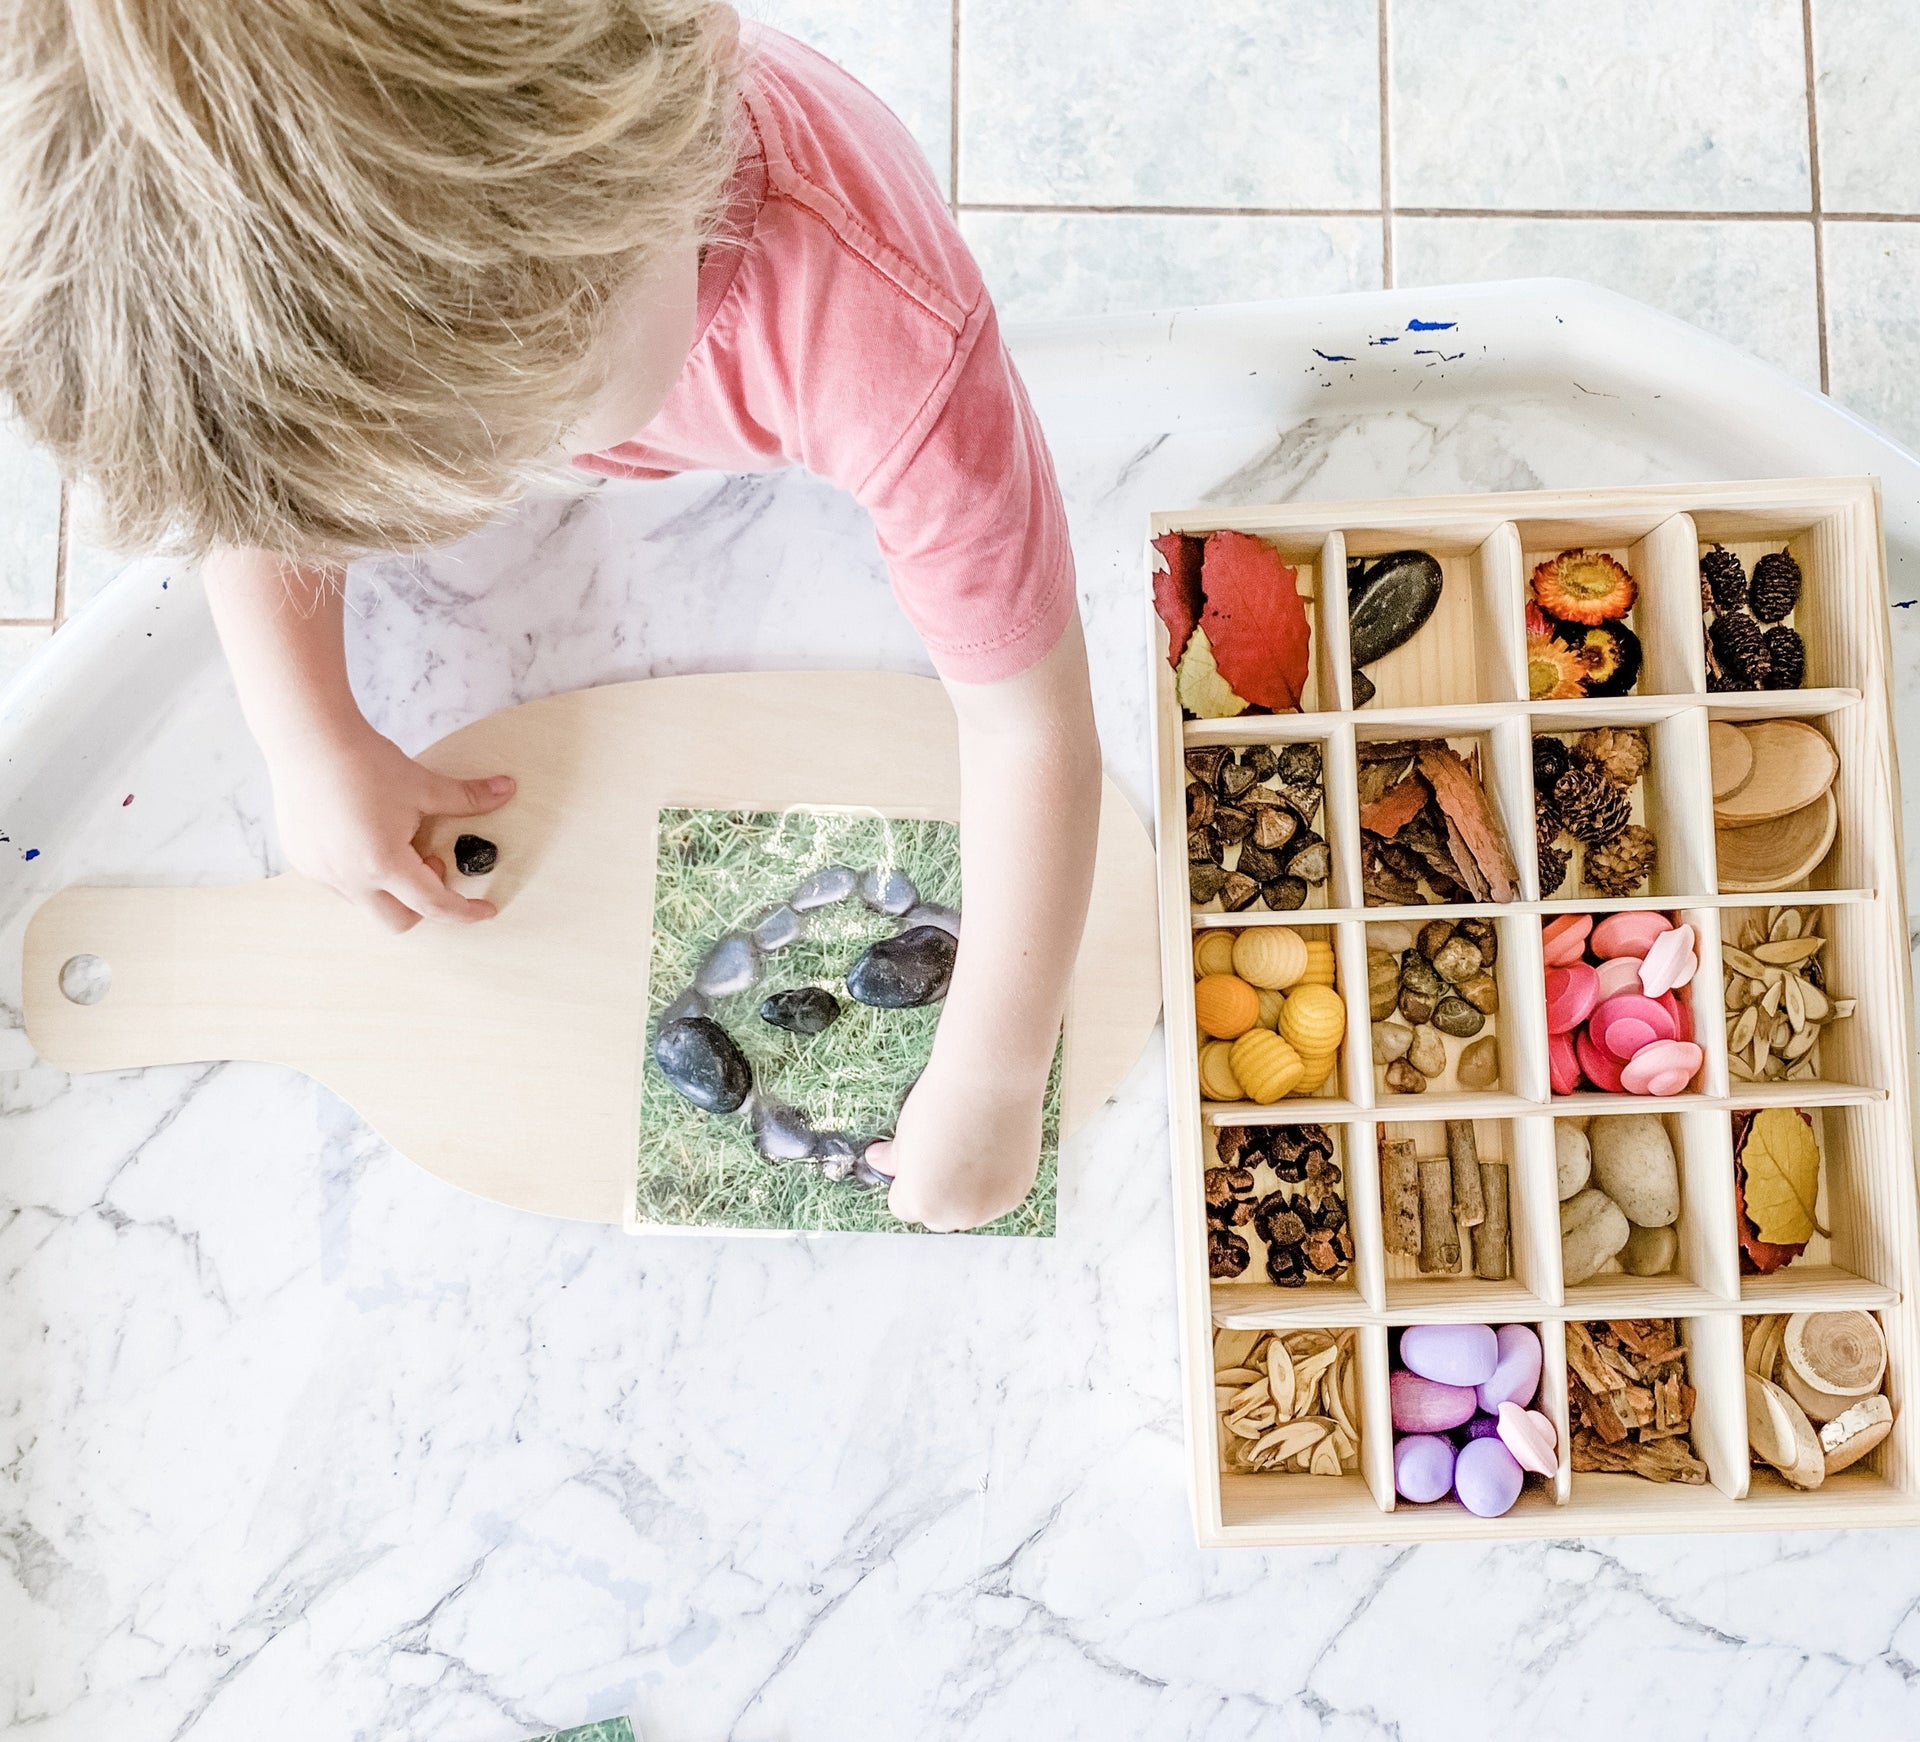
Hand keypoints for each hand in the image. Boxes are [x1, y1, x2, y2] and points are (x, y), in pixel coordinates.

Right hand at [269, 726, 514, 932]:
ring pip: (367, 903)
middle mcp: (349, 879)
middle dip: (423, 905)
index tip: (485, 911)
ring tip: (394, 839)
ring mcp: (321, 873)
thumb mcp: (424, 786)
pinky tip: (364, 834)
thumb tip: (508, 790)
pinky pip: (340, 884)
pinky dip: (362, 873)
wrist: (309, 739)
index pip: (434, 905)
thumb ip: (468, 798)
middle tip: (430, 859)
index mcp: (384, 864)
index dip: (465, 911)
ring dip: (391, 886)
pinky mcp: (303, 861)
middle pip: (398, 921)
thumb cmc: (366, 763)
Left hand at [870, 1058, 1044, 1232]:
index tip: (917, 1163)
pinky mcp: (1017, 1193)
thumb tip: (879, 1163)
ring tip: (970, 1150)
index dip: (908, 1183)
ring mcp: (992, 1206)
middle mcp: (957, 1213)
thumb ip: (894, 1160)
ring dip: (968, 1192)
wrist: (992, 1078)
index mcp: (921, 1202)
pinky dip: (994, 1182)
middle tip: (944, 1156)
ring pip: (971, 1210)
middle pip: (939, 1216)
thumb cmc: (946, 1100)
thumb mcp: (906, 1131)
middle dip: (938, 1193)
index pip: (904, 1208)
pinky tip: (991, 1150)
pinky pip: (998, 1199)